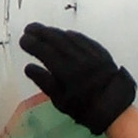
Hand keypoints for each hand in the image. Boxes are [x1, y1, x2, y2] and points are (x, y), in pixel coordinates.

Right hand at [20, 24, 135, 135]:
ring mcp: (90, 53)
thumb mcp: (61, 101)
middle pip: (56, 40)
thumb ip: (44, 82)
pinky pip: (84, 39)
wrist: (114, 107)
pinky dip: (73, 35)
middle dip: (41, 32)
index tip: (22, 39)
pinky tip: (67, 33)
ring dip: (55, 32)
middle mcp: (77, 58)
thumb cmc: (84, 109)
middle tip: (29, 28)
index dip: (32, 44)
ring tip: (44, 30)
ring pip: (70, 37)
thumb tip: (28, 67)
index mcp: (65, 71)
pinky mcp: (101, 52)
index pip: (44, 52)